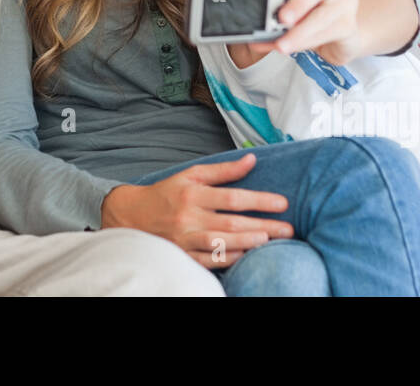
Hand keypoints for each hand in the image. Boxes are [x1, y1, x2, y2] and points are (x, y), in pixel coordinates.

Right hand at [100, 153, 292, 267]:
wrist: (131, 215)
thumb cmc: (167, 193)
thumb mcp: (192, 175)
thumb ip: (223, 171)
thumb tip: (252, 160)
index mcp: (193, 193)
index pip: (232, 197)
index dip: (259, 200)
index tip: (282, 203)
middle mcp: (189, 217)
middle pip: (232, 222)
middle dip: (263, 226)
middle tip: (288, 229)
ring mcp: (185, 239)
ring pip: (221, 243)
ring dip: (247, 242)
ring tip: (270, 241)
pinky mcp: (182, 255)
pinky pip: (208, 260)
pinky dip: (227, 259)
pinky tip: (245, 256)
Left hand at [245, 0, 359, 63]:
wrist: (341, 39)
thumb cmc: (310, 20)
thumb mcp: (290, 11)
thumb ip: (272, 15)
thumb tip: (250, 31)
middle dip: (299, 2)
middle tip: (281, 18)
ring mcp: (345, 2)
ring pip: (324, 14)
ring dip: (300, 32)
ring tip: (281, 45)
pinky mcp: (349, 24)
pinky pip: (328, 33)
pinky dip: (307, 42)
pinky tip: (294, 48)